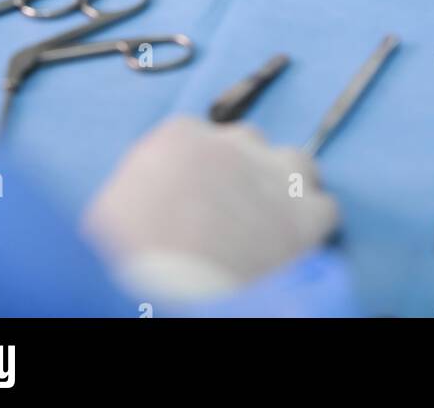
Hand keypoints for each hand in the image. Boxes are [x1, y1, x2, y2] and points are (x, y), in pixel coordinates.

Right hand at [82, 115, 337, 294]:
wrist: (174, 297)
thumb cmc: (132, 260)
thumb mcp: (110, 213)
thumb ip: (137, 187)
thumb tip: (145, 201)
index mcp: (178, 136)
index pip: (193, 138)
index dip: (196, 172)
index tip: (194, 198)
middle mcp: (232, 143)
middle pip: (245, 144)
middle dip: (241, 173)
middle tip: (229, 214)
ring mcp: (274, 174)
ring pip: (293, 163)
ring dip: (285, 187)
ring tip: (271, 222)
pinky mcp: (306, 214)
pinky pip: (323, 208)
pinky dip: (313, 225)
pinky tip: (296, 247)